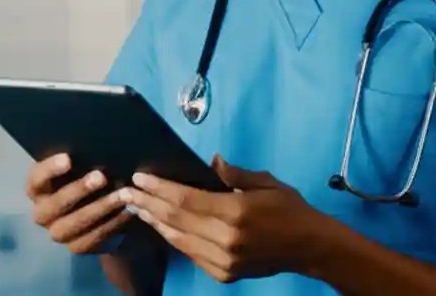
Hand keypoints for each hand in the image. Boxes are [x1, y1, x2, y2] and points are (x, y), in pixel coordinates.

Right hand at [25, 153, 133, 254]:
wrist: (98, 205)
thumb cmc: (84, 174)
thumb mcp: (79, 164)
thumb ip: (79, 156)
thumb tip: (92, 139)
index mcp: (37, 189)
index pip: (36, 180)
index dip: (49, 170)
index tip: (67, 158)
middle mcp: (43, 213)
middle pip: (54, 206)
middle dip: (78, 190)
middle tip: (101, 176)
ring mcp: (59, 232)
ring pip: (74, 224)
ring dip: (99, 208)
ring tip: (122, 194)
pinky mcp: (77, 247)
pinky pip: (93, 238)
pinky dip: (112, 223)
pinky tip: (128, 209)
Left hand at [117, 154, 322, 283]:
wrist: (309, 247)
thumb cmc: (289, 208)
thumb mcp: (265, 182)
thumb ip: (234, 174)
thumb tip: (210, 161)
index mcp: (236, 212)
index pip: (187, 200)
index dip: (159, 189)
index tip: (139, 178)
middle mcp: (226, 239)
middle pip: (176, 219)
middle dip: (148, 204)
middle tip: (126, 191)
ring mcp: (224, 261)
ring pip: (178, 239)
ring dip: (154, 222)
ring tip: (136, 207)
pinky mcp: (223, 274)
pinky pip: (190, 253)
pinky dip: (172, 238)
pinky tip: (160, 225)